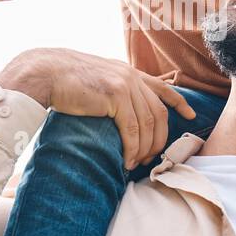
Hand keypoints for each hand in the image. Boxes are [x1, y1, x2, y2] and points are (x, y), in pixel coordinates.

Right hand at [0, 48, 196, 170]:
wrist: (45, 72)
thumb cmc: (63, 79)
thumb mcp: (95, 78)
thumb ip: (111, 89)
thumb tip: (118, 110)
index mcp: (128, 72)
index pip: (162, 88)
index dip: (179, 102)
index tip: (190, 115)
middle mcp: (131, 77)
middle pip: (159, 114)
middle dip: (159, 140)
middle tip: (150, 158)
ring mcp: (125, 85)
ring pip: (148, 124)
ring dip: (144, 149)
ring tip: (135, 164)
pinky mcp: (115, 97)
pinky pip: (133, 130)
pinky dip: (132, 149)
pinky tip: (126, 160)